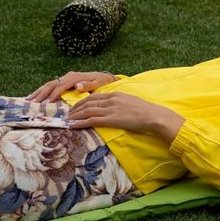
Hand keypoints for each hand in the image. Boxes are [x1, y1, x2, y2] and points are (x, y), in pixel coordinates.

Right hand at [26, 71, 115, 102]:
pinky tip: (35, 97)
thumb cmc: (102, 82)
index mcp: (75, 77)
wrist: (105, 77)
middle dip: (41, 93)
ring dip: (38, 92)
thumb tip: (77, 86)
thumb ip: (88, 85)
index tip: (47, 102)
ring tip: (28, 99)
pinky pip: (51, 86)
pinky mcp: (64, 81)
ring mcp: (65, 78)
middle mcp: (68, 76)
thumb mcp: (99, 83)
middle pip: (51, 84)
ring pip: (49, 84)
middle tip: (31, 102)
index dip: (54, 94)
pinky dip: (42, 91)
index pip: (61, 86)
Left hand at [66, 92, 184, 143]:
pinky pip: (91, 120)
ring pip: (87, 111)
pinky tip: (73, 126)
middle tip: (67, 115)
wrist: (153, 115)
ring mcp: (110, 109)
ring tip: (67, 121)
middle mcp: (111, 100)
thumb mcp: (130, 101)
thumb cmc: (145, 111)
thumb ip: (120, 102)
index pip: (93, 97)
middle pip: (87, 103)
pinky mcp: (111, 119)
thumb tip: (113, 107)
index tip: (75, 107)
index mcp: (115, 94)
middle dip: (75, 109)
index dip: (82, 102)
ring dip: (75, 116)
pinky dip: (80, 123)